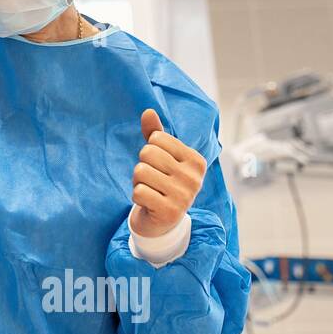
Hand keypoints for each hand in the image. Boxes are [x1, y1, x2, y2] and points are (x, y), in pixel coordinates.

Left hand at [129, 108, 206, 237]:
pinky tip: (148, 203)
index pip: (157, 138)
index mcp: (196, 160)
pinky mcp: (170, 211)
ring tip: (150, 190)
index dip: (150, 151)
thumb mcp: (163, 157)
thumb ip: (156, 134)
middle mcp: (194, 177)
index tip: (160, 167)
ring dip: (138, 182)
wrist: (164, 222)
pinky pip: (138, 192)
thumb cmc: (163, 182)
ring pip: (140, 172)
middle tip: (152, 180)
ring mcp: (184, 196)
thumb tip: (148, 111)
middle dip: (142, 166)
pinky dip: (137, 196)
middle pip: (147, 154)